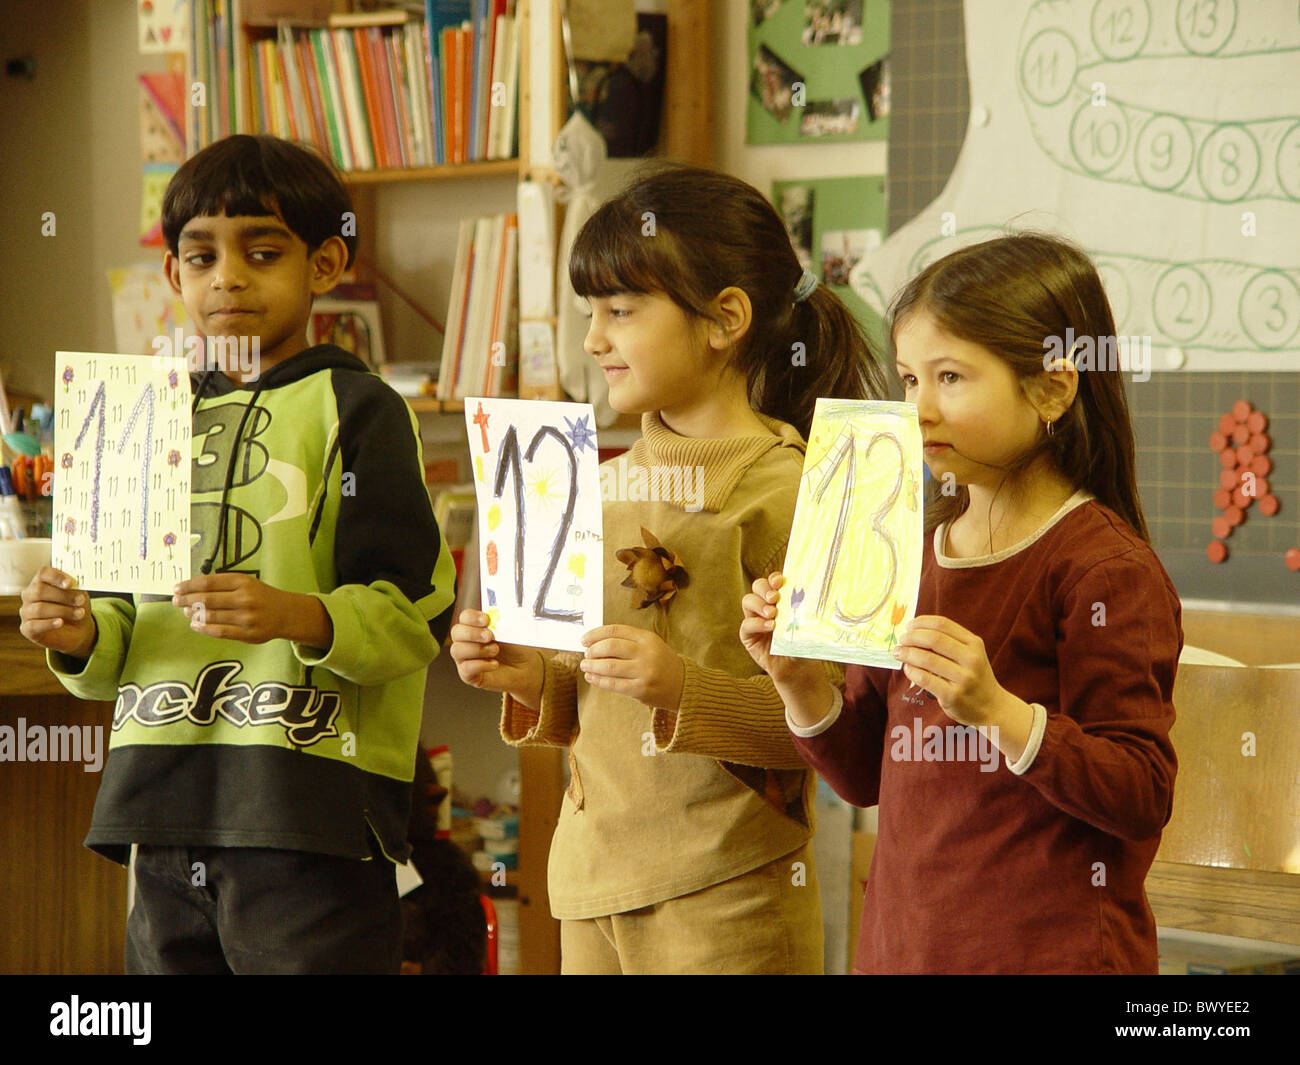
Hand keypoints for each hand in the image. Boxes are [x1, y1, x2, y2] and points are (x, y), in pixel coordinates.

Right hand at [19, 567, 97, 657]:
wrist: (78, 629)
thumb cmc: (75, 607)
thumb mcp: (79, 594)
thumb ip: (75, 587)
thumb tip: (75, 583)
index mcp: (41, 582)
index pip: (43, 574)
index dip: (56, 577)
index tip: (70, 583)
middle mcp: (29, 595)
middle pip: (40, 590)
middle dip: (62, 596)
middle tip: (80, 600)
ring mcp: (26, 612)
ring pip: (39, 608)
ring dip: (63, 611)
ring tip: (80, 613)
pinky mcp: (27, 629)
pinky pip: (34, 625)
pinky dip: (49, 623)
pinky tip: (60, 622)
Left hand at [173, 573, 331, 646]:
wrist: (286, 614)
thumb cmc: (261, 596)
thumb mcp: (246, 583)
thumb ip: (223, 585)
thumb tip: (192, 589)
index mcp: (243, 582)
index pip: (208, 582)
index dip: (189, 585)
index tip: (176, 588)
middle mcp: (245, 599)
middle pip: (206, 599)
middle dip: (186, 600)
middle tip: (175, 601)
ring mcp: (246, 618)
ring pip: (211, 616)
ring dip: (193, 614)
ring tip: (185, 612)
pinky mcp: (247, 634)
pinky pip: (219, 632)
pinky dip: (203, 628)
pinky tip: (195, 624)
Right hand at [449, 610, 543, 703]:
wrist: (526, 668)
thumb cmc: (517, 647)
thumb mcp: (512, 630)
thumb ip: (502, 621)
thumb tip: (495, 615)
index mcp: (475, 626)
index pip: (464, 617)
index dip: (472, 617)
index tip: (486, 619)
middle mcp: (466, 641)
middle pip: (456, 632)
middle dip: (472, 633)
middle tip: (489, 636)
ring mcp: (465, 659)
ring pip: (457, 650)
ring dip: (478, 649)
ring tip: (495, 651)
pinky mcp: (469, 676)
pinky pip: (466, 668)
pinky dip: (481, 665)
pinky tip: (494, 664)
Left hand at [580, 624, 683, 708]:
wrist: (684, 685)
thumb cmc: (662, 663)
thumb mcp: (650, 645)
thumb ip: (627, 641)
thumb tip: (595, 643)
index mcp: (647, 638)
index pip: (615, 631)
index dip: (595, 634)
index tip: (584, 639)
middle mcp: (646, 653)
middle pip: (610, 647)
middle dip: (593, 650)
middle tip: (586, 654)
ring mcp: (644, 672)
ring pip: (609, 666)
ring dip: (592, 666)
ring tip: (585, 665)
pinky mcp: (640, 690)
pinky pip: (613, 684)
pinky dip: (598, 680)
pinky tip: (592, 677)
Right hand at [739, 573, 824, 689]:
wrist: (797, 669)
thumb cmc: (804, 644)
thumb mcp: (809, 627)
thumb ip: (806, 614)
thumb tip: (815, 601)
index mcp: (781, 599)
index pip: (773, 581)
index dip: (774, 578)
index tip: (780, 581)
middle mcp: (765, 605)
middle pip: (758, 586)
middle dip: (765, 588)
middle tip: (775, 597)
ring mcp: (755, 619)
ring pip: (748, 601)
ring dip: (759, 604)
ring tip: (773, 614)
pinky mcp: (748, 635)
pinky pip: (746, 624)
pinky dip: (757, 623)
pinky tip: (770, 627)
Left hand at [893, 615, 1005, 726]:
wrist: (992, 707)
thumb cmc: (974, 677)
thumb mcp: (970, 655)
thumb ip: (948, 642)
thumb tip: (913, 631)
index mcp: (974, 644)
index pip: (943, 625)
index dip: (921, 622)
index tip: (909, 626)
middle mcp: (971, 659)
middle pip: (933, 639)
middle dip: (911, 637)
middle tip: (901, 640)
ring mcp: (963, 678)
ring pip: (927, 659)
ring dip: (907, 653)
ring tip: (899, 653)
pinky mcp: (953, 696)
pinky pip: (925, 678)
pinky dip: (911, 671)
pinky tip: (907, 668)